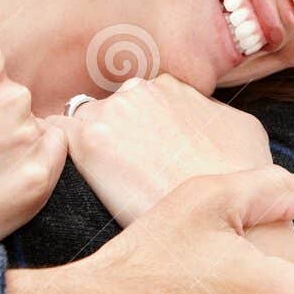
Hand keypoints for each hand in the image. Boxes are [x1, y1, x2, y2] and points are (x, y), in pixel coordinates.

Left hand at [51, 74, 272, 225]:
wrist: (221, 208)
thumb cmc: (238, 175)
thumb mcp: (241, 126)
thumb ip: (210, 112)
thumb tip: (206, 118)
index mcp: (167, 85)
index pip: (138, 103)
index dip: (138, 133)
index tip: (143, 157)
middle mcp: (136, 90)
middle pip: (110, 112)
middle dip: (115, 138)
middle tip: (127, 175)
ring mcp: (110, 111)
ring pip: (82, 125)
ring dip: (89, 148)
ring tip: (103, 184)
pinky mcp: (87, 140)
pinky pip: (55, 135)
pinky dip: (52, 150)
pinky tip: (62, 173)